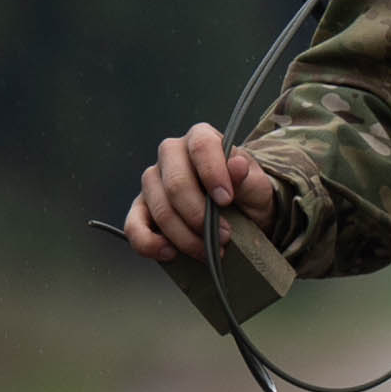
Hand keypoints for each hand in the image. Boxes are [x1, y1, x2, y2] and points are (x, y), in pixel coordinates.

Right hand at [122, 122, 280, 265]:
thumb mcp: (256, 186)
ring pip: (159, 208)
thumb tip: (237, 164)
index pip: (200, 146)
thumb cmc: (247, 194)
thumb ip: (247, 177)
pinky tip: (170, 253)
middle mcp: (171, 154)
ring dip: (185, 236)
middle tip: (224, 236)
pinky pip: (133, 226)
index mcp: (201, 138)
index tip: (226, 200)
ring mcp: (153, 180)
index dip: (212, 174)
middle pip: (175, 183)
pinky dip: (149, 243)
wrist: (241, 215)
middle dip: (199, 216)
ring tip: (209, 251)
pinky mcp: (141, 208)